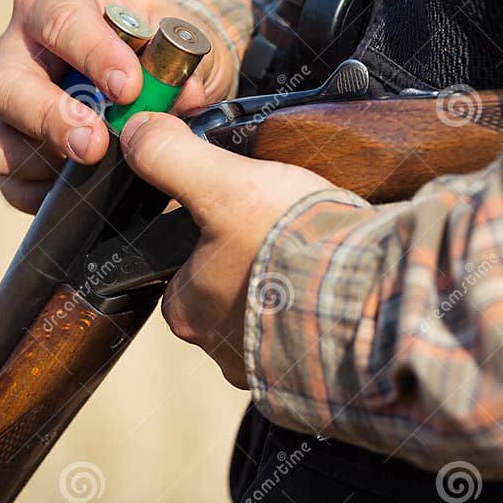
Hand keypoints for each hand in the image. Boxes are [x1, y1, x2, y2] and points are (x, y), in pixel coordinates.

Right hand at [0, 0, 234, 212]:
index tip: (129, 89)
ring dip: (44, 160)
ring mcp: (5, 98)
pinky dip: (38, 190)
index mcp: (58, 0)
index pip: (61, 18)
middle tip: (94, 144)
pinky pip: (8, 175)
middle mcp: (17, 46)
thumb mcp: (179, 37)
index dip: (93, 54)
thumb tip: (184, 97)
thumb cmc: (157, 41)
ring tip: (91, 172)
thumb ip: (181, 62)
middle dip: (52, 117)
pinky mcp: (6, 142)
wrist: (152, 64)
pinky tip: (80, 193)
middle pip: (10, 83)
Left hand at [120, 112, 333, 387]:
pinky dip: (318, 310)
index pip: (181, 266)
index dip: (209, 235)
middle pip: (227, 291)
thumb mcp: (223, 184)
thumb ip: (173, 156)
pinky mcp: (311, 371)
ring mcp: (267, 366)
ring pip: (270, 315)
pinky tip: (336, 284)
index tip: (240, 216)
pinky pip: (307, 333)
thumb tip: (137, 132)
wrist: (365, 297)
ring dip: (290, 289)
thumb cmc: (288, 243)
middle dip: (254, 263)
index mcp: (188, 310)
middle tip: (286, 232)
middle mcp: (220, 349)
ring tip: (318, 255)